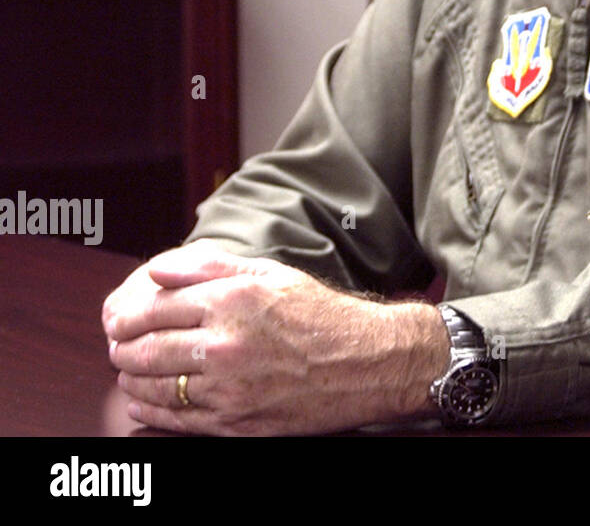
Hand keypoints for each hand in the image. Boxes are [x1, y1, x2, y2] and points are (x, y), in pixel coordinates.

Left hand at [102, 241, 448, 434]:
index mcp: (233, 301)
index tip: (120, 319)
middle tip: (120, 346)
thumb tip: (158, 270)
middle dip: (123, 348)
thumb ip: (212, 267)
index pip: (152, 308)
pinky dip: (148, 409)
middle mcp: (225, 344)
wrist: (368, 362)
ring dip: (131, 378)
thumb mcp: (272, 274)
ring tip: (132, 370)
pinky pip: (173, 420)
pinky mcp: (235, 422)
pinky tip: (145, 400)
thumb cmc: (323, 316)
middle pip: (143, 349)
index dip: (127, 316)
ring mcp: (228, 388)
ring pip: (151, 387)